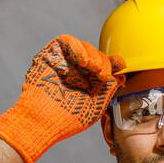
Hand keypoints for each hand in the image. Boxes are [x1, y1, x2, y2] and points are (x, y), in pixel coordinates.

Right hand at [0, 34, 126, 162]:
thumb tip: (120, 76)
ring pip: (82, 46)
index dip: (113, 63)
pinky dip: (76, 46)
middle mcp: (76, 72)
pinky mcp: (50, 55)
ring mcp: (63, 63)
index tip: (121, 64)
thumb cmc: (67, 121)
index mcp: (87, 84)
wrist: (42, 122)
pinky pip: (65, 41)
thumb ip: (108, 90)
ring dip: (92, 54)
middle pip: (95, 55)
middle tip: (103, 74)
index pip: (103, 67)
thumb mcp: (95, 106)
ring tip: (93, 69)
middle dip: (103, 62)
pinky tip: (82, 60)